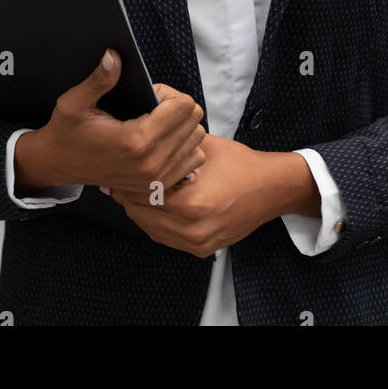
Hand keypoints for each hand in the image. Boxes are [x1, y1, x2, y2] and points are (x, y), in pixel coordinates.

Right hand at [15, 51, 206, 193]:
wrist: (60, 164)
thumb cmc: (68, 131)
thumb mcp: (75, 101)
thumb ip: (99, 79)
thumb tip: (114, 55)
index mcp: (136, 140)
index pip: (183, 107)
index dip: (168, 93)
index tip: (150, 94)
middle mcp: (152, 163)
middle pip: (194, 122)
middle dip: (177, 107)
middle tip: (153, 107)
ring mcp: (157, 179)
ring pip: (197, 141)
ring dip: (182, 127)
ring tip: (158, 123)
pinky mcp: (159, 187)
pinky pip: (193, 161)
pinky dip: (184, 147)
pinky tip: (163, 141)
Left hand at [106, 133, 318, 257]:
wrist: (270, 189)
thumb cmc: (240, 164)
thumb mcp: (203, 148)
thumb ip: (171, 148)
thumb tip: (143, 138)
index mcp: (191, 203)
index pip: (143, 194)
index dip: (126, 180)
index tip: (117, 169)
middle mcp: (192, 229)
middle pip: (142, 214)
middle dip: (128, 195)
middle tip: (117, 179)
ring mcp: (196, 243)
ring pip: (150, 229)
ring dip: (139, 211)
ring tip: (130, 191)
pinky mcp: (201, 250)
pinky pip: (166, 238)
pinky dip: (155, 223)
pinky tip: (151, 206)